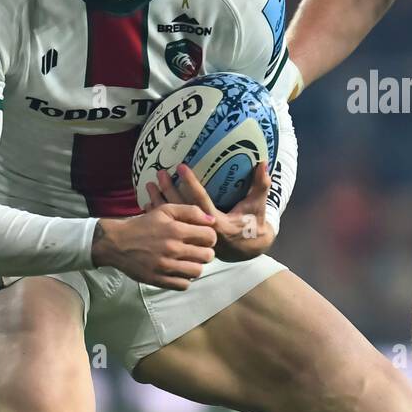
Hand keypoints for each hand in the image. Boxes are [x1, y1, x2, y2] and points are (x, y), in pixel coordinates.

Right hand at [90, 204, 215, 288]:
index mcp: (176, 230)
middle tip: (196, 250)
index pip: (210, 237)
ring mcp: (165, 266)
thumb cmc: (143, 225)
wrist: (116, 243)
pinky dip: (184, 279)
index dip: (209, 237)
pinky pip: (184, 284)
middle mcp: (173, 249)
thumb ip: (190, 212)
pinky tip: (178, 271)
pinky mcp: (158, 280)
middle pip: (208, 256)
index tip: (202, 237)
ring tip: (187, 261)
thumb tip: (212, 220)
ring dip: (195, 266)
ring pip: (197, 271)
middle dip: (205, 252)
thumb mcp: (165, 210)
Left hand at [147, 162, 275, 260]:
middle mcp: (203, 232)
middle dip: (170, 190)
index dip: (191, 184)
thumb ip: (260, 185)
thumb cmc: (253, 224)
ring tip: (148, 184)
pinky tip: (147, 203)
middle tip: (160, 173)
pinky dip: (159, 215)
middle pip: (182, 210)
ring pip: (173, 219)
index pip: (201, 202)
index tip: (181, 167)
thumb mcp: (258, 205)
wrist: (249, 247)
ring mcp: (195, 237)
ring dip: (160, 201)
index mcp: (219, 224)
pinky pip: (171, 226)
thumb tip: (264, 163)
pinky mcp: (190, 237)